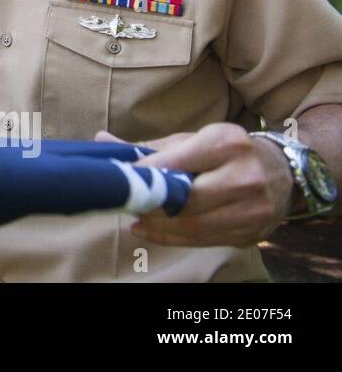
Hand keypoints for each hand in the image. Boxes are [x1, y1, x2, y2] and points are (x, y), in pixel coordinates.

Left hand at [94, 123, 294, 247]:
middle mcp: (245, 176)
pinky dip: (170, 238)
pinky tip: (148, 229)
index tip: (122, 177)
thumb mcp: (193, 139)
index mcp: (227, 143)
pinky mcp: (252, 233)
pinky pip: (204, 241)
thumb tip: (101, 142)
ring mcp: (253, 209)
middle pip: (186, 200)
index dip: (145, 173)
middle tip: (126, 201)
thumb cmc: (225, 152)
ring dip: (157, 225)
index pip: (177, 162)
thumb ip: (149, 147)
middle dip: (150, 204)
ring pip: (194, 226)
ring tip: (135, 216)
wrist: (281, 172)